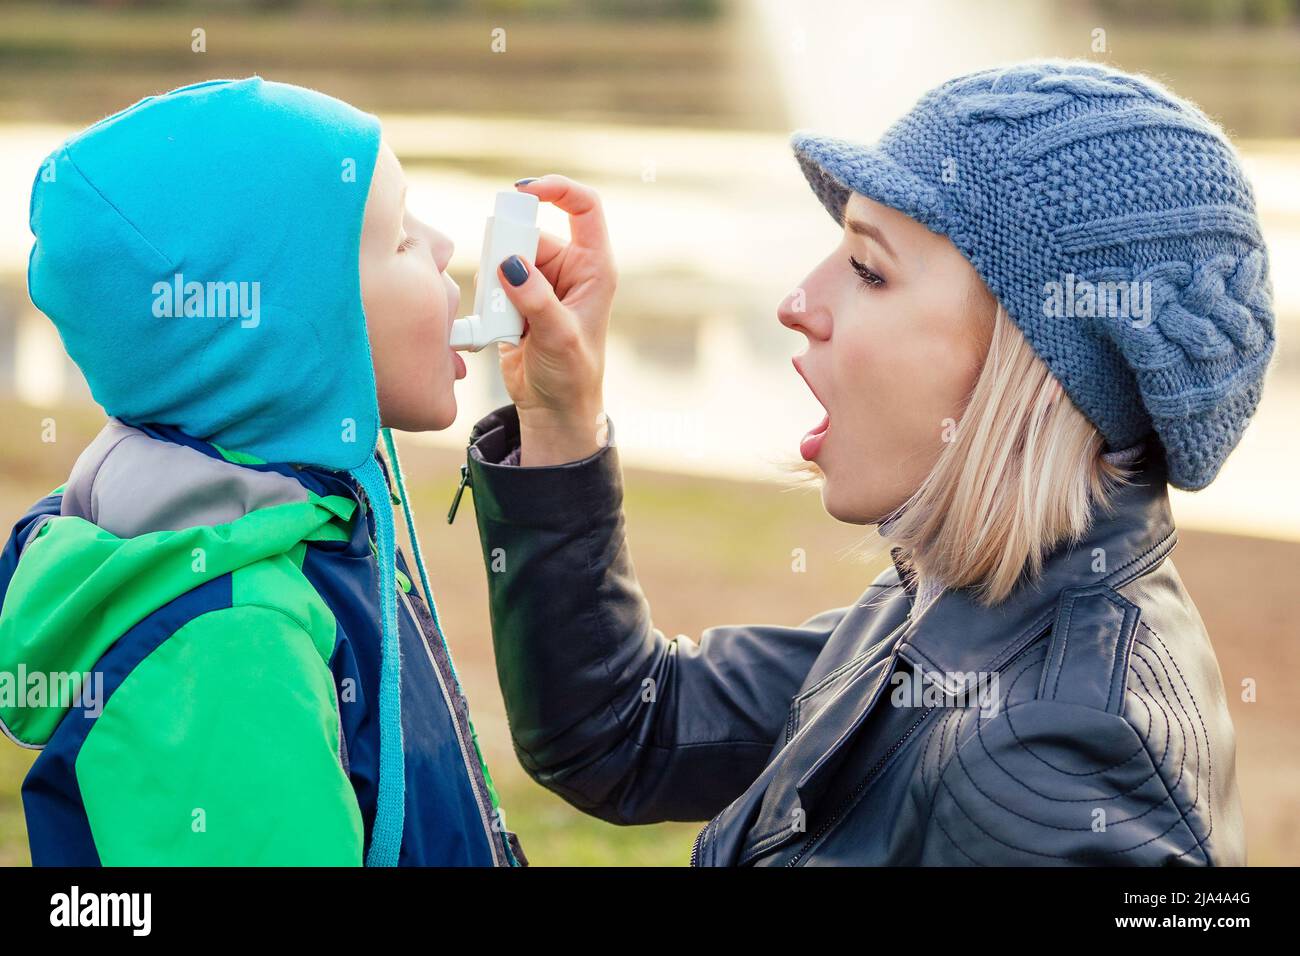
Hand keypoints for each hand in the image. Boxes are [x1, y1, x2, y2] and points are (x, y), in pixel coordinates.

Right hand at [496, 175, 615, 465]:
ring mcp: (540, 282)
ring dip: (496, 281)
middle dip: (509, 251)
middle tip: (500, 283)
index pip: (584, 208)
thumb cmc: (572, 376)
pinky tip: (496, 326)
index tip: (525, 190)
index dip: (558, 190)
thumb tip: (510, 263)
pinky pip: (493, 281)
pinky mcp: (516, 298)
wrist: (552, 409)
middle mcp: (568, 269)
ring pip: (506, 256)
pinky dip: (487, 298)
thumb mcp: (560, 338)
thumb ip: (537, 299)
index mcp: (593, 268)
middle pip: (531, 232)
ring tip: (504, 318)